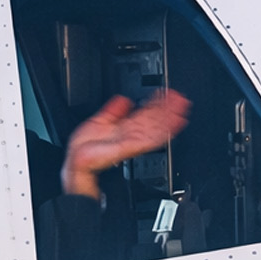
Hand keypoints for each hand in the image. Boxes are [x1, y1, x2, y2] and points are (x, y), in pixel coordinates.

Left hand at [61, 89, 191, 198]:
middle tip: (182, 101)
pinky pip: (148, 139)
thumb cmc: (85, 148)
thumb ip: (113, 111)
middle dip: (168, 111)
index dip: (158, 105)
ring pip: (155, 128)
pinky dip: (160, 133)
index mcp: (125, 129)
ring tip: (181, 110)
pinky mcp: (130, 147)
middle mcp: (131, 135)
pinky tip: (171, 127)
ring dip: (169, 119)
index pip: (145, 114)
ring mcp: (132, 141)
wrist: (79, 162)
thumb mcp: (98, 121)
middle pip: (153, 120)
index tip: (169, 97)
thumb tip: (124, 99)